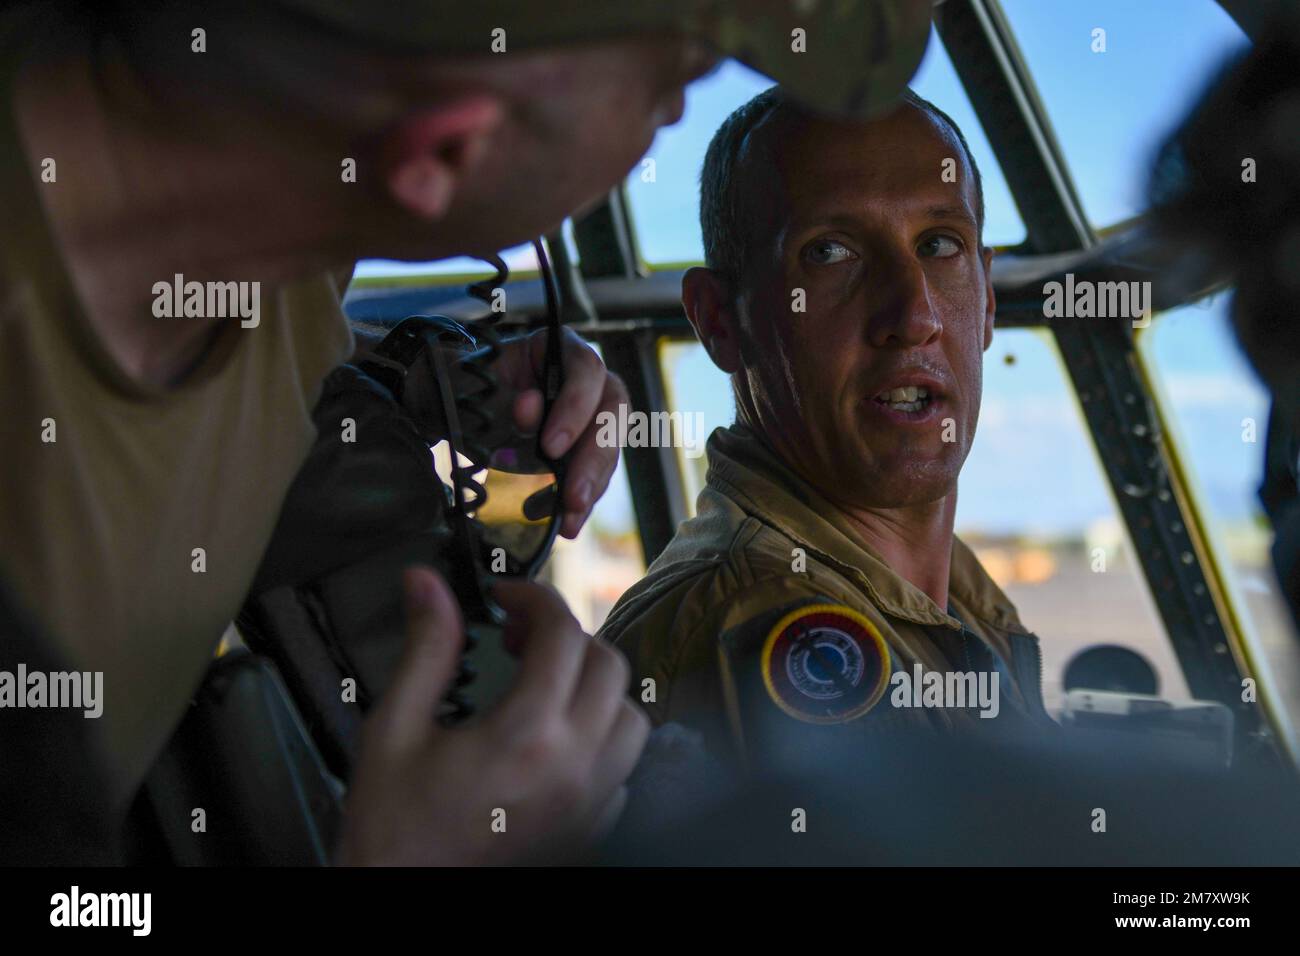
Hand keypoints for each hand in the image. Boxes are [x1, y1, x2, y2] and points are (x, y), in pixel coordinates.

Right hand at [335, 567, 649, 866]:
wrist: (405, 896)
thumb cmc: (395, 827)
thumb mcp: (396, 728)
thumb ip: (425, 649)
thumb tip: (428, 586)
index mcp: (526, 734)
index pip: (563, 634)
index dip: (535, 599)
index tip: (506, 599)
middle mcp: (573, 766)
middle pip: (609, 665)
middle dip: (566, 637)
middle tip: (519, 640)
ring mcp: (591, 801)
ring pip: (630, 716)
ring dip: (595, 686)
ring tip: (546, 686)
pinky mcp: (593, 828)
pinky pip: (623, 767)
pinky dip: (601, 739)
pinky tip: (557, 738)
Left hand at [403, 327, 627, 538]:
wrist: (461, 413)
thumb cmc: (467, 390)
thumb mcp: (474, 389)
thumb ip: (501, 398)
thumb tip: (530, 408)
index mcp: (559, 348)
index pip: (586, 370)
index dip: (576, 408)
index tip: (551, 447)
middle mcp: (584, 380)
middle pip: (611, 412)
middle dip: (595, 459)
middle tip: (574, 495)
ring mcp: (589, 415)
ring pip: (608, 448)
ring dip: (592, 487)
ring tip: (570, 519)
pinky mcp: (584, 448)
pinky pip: (593, 473)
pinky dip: (581, 499)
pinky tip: (566, 522)